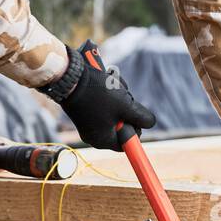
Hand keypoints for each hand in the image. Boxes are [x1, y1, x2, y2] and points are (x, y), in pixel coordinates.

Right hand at [41, 41, 156, 151]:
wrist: (70, 76)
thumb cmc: (98, 95)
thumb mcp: (126, 106)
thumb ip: (142, 118)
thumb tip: (150, 123)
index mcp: (102, 140)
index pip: (126, 144)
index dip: (136, 130)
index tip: (137, 116)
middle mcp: (94, 134)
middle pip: (122, 125)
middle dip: (127, 109)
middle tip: (123, 97)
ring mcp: (89, 121)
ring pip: (115, 111)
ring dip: (120, 97)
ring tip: (113, 86)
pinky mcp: (86, 108)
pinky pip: (105, 104)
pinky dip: (110, 93)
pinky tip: (107, 82)